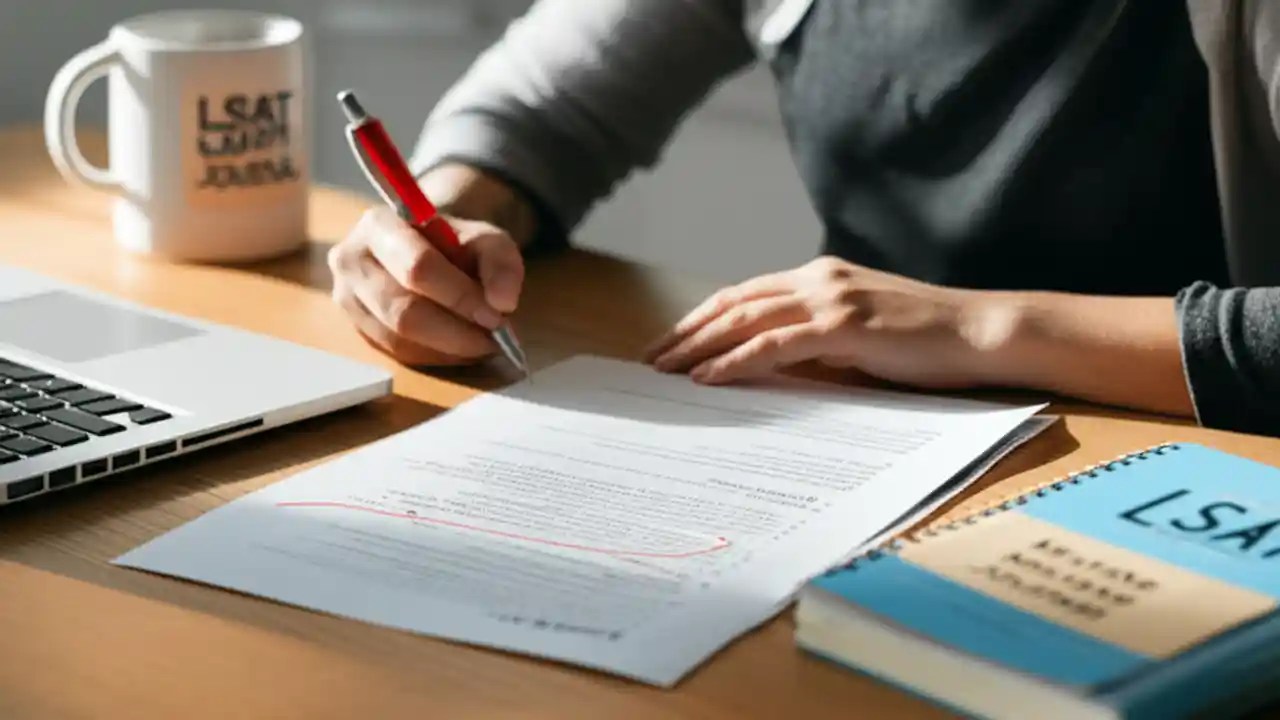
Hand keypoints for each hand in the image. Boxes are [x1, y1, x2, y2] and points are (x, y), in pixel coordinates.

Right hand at [328, 206, 523, 365]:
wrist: (422, 247)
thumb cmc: (452, 242)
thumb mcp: (485, 238)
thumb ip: (500, 262)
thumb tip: (503, 301)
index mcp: (379, 225)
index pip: (418, 267)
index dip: (460, 296)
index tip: (498, 314)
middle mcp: (350, 261)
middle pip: (403, 311)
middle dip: (456, 331)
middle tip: (494, 338)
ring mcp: (347, 298)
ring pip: (398, 339)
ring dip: (448, 349)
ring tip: (482, 344)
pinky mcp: (356, 328)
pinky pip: (396, 353)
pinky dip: (436, 356)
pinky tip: (460, 349)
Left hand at [645, 257, 1011, 387]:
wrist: (980, 332)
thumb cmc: (924, 342)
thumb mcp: (859, 337)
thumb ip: (815, 344)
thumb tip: (771, 369)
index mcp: (819, 277)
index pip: (745, 295)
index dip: (702, 318)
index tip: (671, 342)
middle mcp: (817, 278)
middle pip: (733, 302)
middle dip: (687, 331)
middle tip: (650, 359)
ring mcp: (830, 297)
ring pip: (745, 319)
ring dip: (699, 346)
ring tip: (665, 370)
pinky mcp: (844, 324)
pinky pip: (775, 343)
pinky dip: (736, 359)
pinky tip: (708, 376)